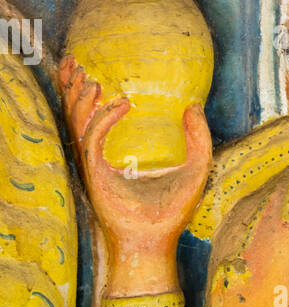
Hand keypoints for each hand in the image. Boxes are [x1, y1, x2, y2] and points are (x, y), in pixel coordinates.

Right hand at [60, 56, 211, 256]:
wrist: (158, 243)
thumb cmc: (172, 213)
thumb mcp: (196, 169)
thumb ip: (199, 139)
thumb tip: (194, 105)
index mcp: (112, 159)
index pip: (91, 122)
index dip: (88, 98)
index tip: (94, 75)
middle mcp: (98, 162)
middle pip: (75, 118)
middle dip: (71, 90)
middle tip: (76, 64)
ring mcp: (94, 169)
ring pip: (76, 125)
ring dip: (80, 100)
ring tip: (90, 79)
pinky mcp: (96, 177)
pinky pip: (92, 140)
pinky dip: (103, 119)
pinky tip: (122, 104)